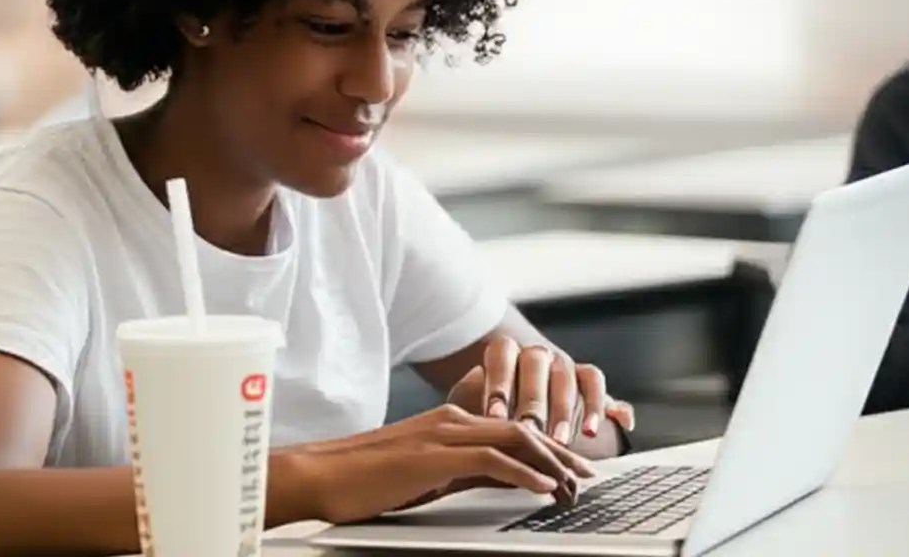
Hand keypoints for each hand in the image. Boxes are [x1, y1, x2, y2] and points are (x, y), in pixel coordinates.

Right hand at [295, 404, 595, 524]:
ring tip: (574, 485)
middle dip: (562, 452)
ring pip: (515, 439)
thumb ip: (464, 470)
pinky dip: (525, 474)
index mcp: (448, 421)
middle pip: (523, 428)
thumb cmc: (365, 479)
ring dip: (552, 463)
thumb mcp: (426, 473)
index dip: (548, 446)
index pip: (511, 428)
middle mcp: (452, 420)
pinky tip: (544, 487)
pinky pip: (494, 461)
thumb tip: (503, 479)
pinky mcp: (436, 456)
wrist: (321, 475)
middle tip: (587, 475)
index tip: (572, 466)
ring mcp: (444, 435)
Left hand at [446, 336, 634, 444]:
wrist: (520, 404)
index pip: (501, 355)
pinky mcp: (587, 378)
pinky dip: (599, 405)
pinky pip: (595, 383)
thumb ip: (468, 407)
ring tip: (560, 441)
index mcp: (505, 352)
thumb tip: (453, 418)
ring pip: (567, 376)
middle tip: (530, 431)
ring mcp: (563, 364)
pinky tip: (599, 429)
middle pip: (536, 366)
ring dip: (565, 410)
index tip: (493, 415)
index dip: (498, 383)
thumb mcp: (472, 405)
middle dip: (533, 401)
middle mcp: (535, 354)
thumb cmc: (488, 409)